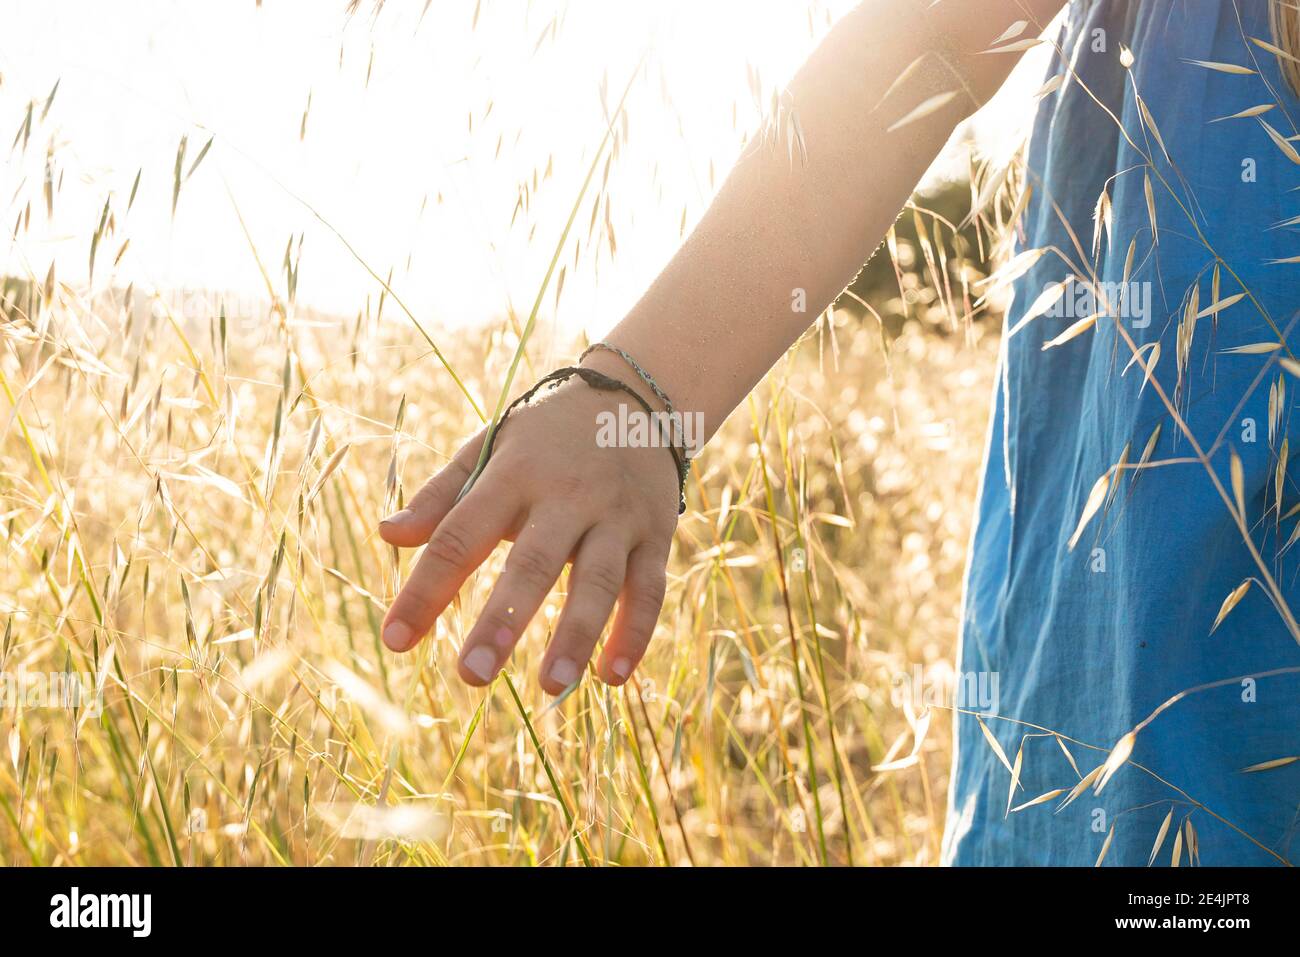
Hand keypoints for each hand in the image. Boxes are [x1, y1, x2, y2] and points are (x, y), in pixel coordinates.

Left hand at [377, 376, 678, 693]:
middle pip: (534, 562)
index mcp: (514, 474)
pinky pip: (649, 589)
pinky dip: (635, 634)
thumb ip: (441, 497)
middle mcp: (568, 495)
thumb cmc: (545, 437)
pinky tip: (612, 678)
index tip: (395, 640)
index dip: (427, 589)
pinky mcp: (656, 535)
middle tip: (471, 677)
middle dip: (503, 620)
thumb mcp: (490, 448)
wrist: (636, 400)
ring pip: (600, 580)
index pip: (461, 534)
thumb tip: (387, 534)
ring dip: (577, 635)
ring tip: (551, 687)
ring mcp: (617, 516)